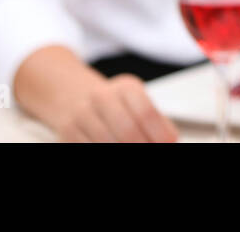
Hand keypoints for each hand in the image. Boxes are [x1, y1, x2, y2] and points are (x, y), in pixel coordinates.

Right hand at [55, 73, 179, 142]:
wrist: (72, 93)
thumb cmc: (113, 103)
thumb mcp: (138, 102)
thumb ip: (158, 122)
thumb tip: (171, 141)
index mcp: (126, 88)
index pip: (147, 113)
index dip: (159, 135)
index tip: (167, 144)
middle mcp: (102, 97)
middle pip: (128, 132)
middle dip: (143, 146)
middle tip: (150, 149)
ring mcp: (83, 115)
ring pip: (108, 143)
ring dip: (122, 151)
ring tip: (135, 148)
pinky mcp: (69, 131)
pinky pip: (89, 147)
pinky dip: (104, 151)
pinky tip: (113, 148)